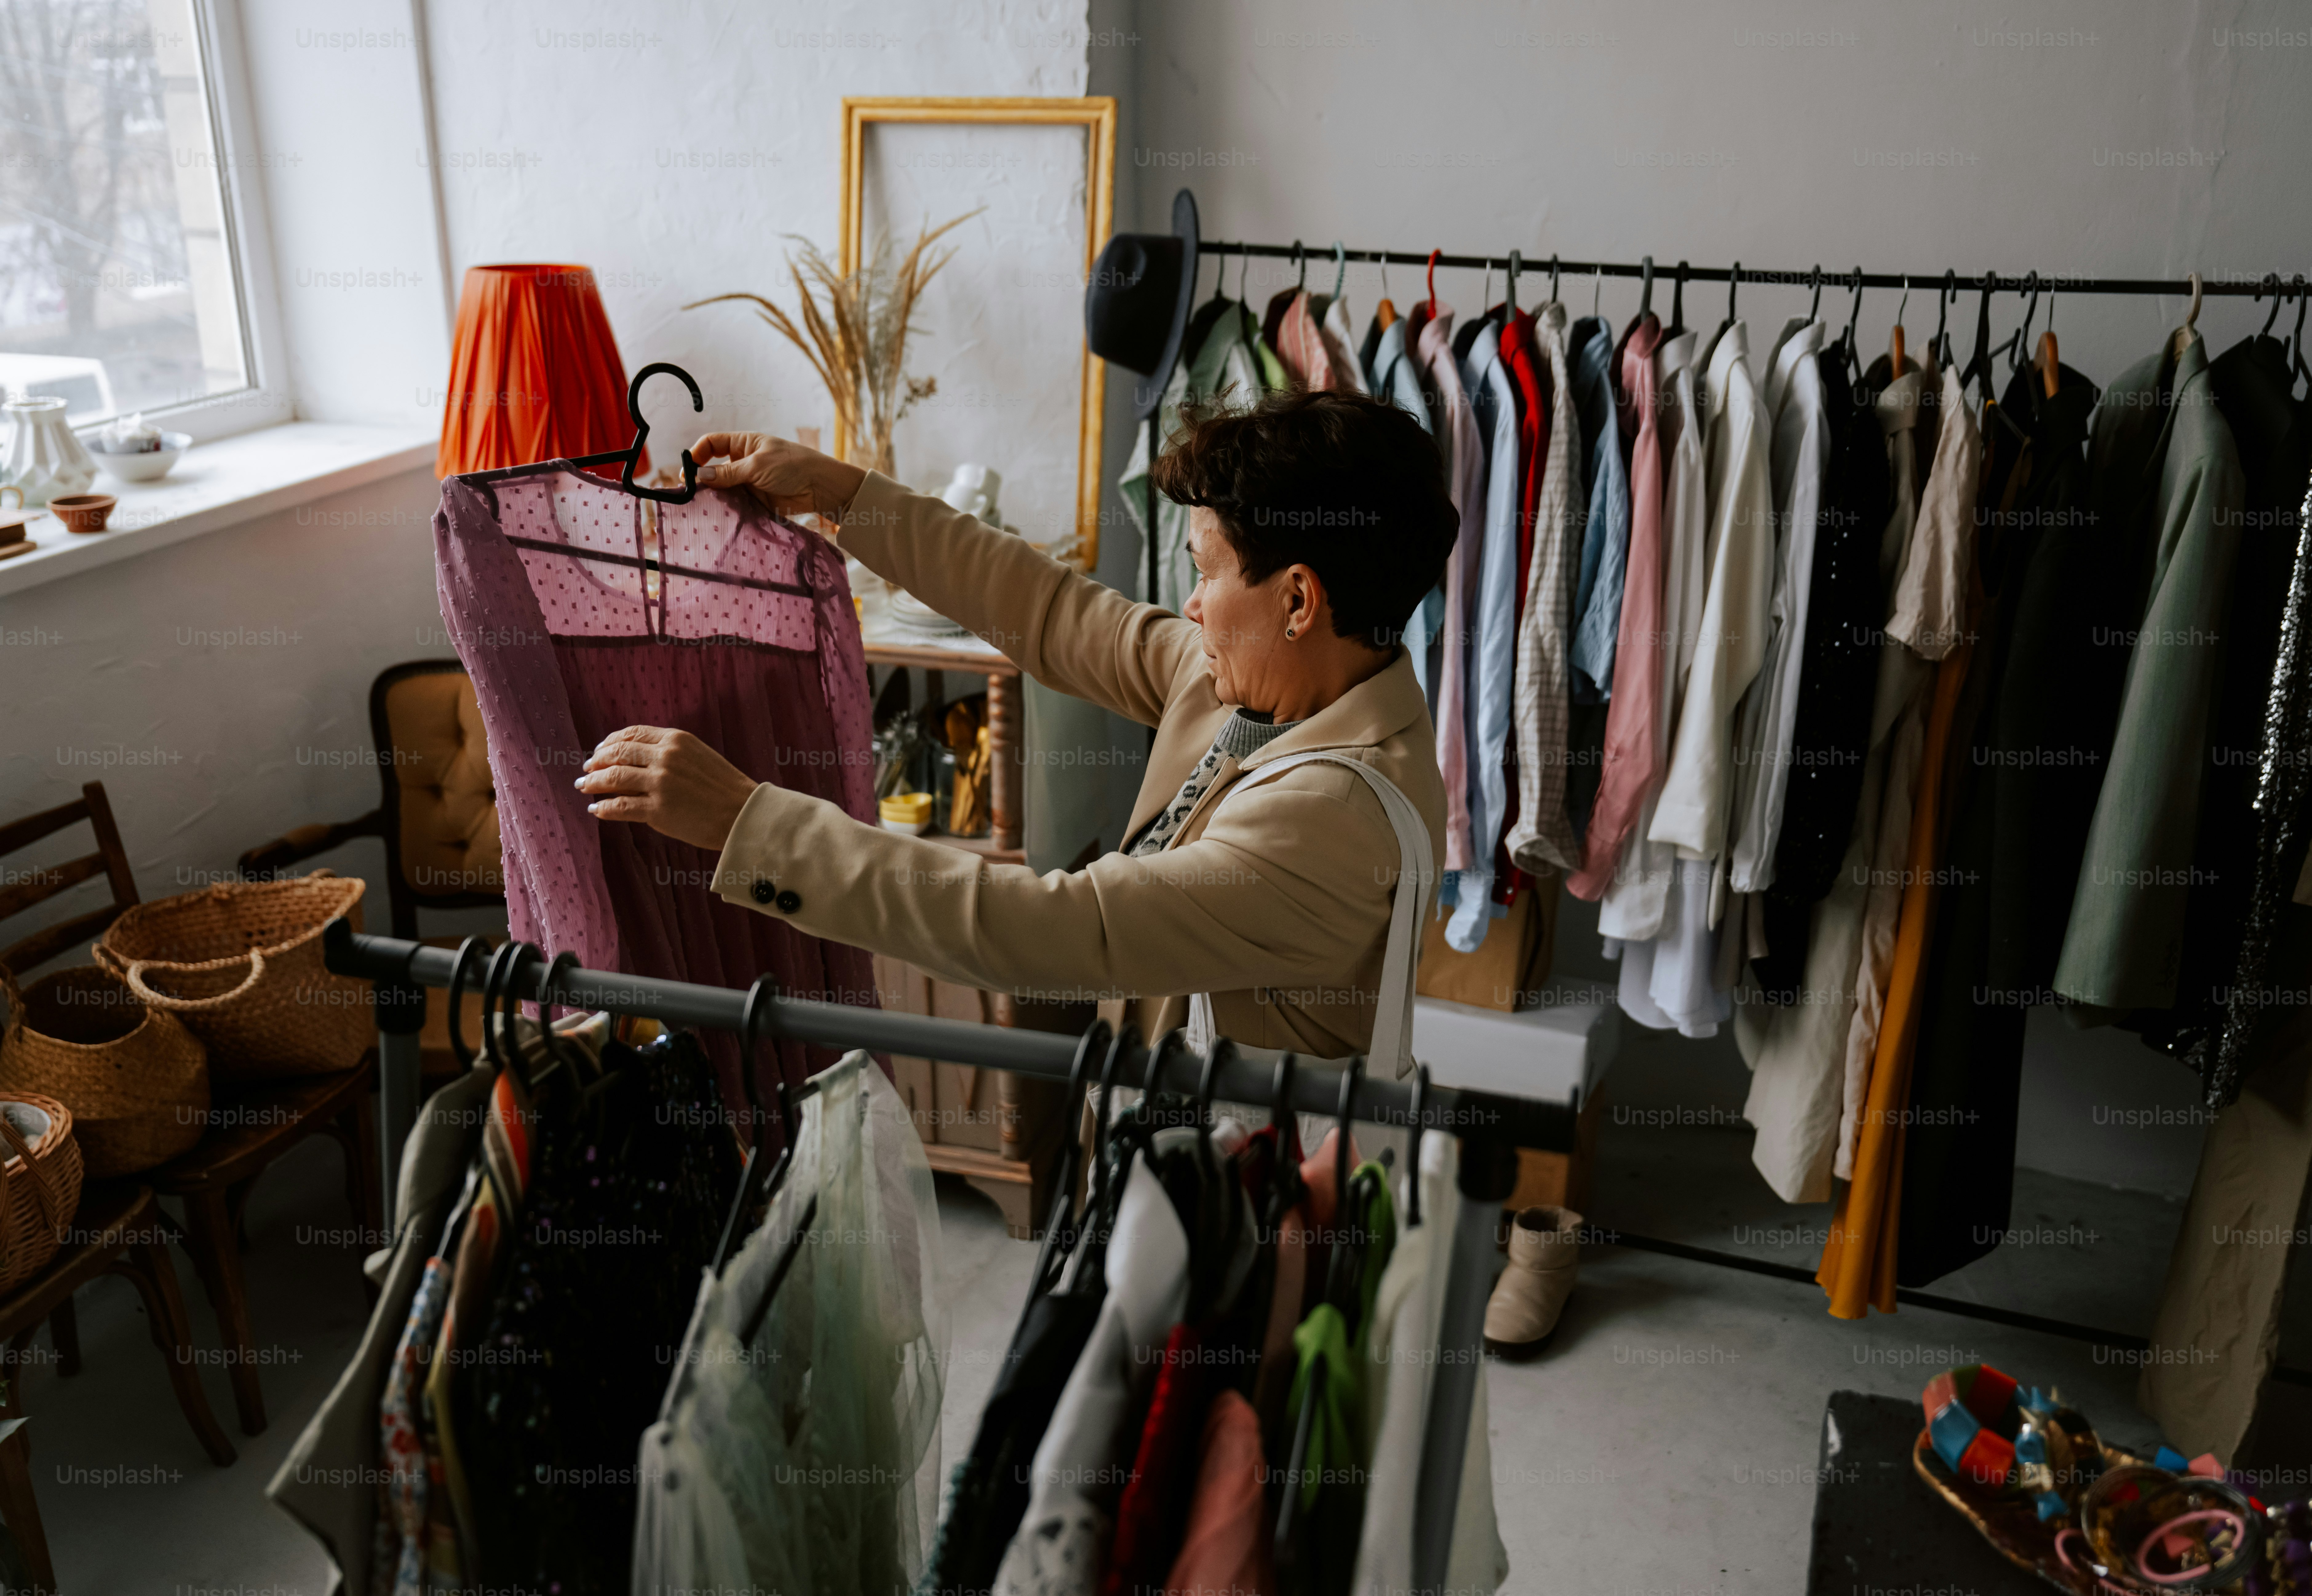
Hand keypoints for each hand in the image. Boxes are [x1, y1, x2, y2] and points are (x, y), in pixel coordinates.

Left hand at [577, 726, 759, 851]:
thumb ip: (670, 752)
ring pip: (613, 778)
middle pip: (617, 754)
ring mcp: (660, 783)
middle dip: (595, 762)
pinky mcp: (657, 810)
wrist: (744, 814)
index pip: (631, 734)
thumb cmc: (725, 788)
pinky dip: (604, 808)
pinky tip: (597, 810)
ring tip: (584, 788)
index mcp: (676, 739)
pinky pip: (620, 806)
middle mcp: (665, 757)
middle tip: (586, 771)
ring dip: (593, 783)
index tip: (599, 751)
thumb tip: (636, 758)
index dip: (609, 742)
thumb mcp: (699, 756)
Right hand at [691, 432, 866, 521]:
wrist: (822, 487)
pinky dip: (726, 508)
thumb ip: (729, 472)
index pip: (712, 443)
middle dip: (701, 479)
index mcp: (744, 444)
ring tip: (701, 507)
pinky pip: (735, 503)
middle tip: (688, 494)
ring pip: (722, 488)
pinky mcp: (756, 499)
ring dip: (713, 496)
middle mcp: (743, 461)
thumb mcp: (757, 466)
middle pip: (713, 467)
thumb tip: (700, 477)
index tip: (688, 471)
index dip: (697, 454)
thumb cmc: (793, 466)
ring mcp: (749, 481)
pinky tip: (718, 515)